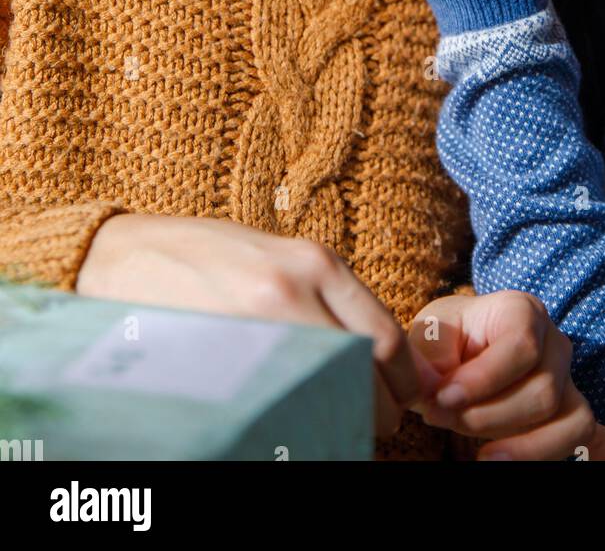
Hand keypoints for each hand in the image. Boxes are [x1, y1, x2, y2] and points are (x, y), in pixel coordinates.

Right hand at [77, 213, 439, 438]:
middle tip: (367, 422)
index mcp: (316, 263)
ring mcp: (259, 325)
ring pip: (331, 396)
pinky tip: (290, 426)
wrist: (124, 258)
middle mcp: (295, 290)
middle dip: (375, 409)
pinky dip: (298, 427)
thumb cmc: (205, 258)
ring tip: (330, 427)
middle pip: (367, 373)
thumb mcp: (277, 258)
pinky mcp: (226, 358)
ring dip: (341, 421)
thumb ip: (325, 296)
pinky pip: (282, 408)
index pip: (387, 340)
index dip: (400, 382)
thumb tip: (375, 353)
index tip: (397, 399)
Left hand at [405, 291, 604, 460]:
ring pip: (570, 423)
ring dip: (522, 447)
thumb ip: (428, 358)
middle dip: (489, 417)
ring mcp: (570, 381)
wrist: (458, 355)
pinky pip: (592, 440)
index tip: (441, 399)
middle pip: (543, 394)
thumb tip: (430, 386)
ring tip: (480, 454)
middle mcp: (556, 344)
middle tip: (443, 419)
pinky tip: (566, 464)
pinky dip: (585, 457)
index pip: (521, 349)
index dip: (482, 381)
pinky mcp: (573, 414)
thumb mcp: (429, 337)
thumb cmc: (446, 342)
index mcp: (524, 311)